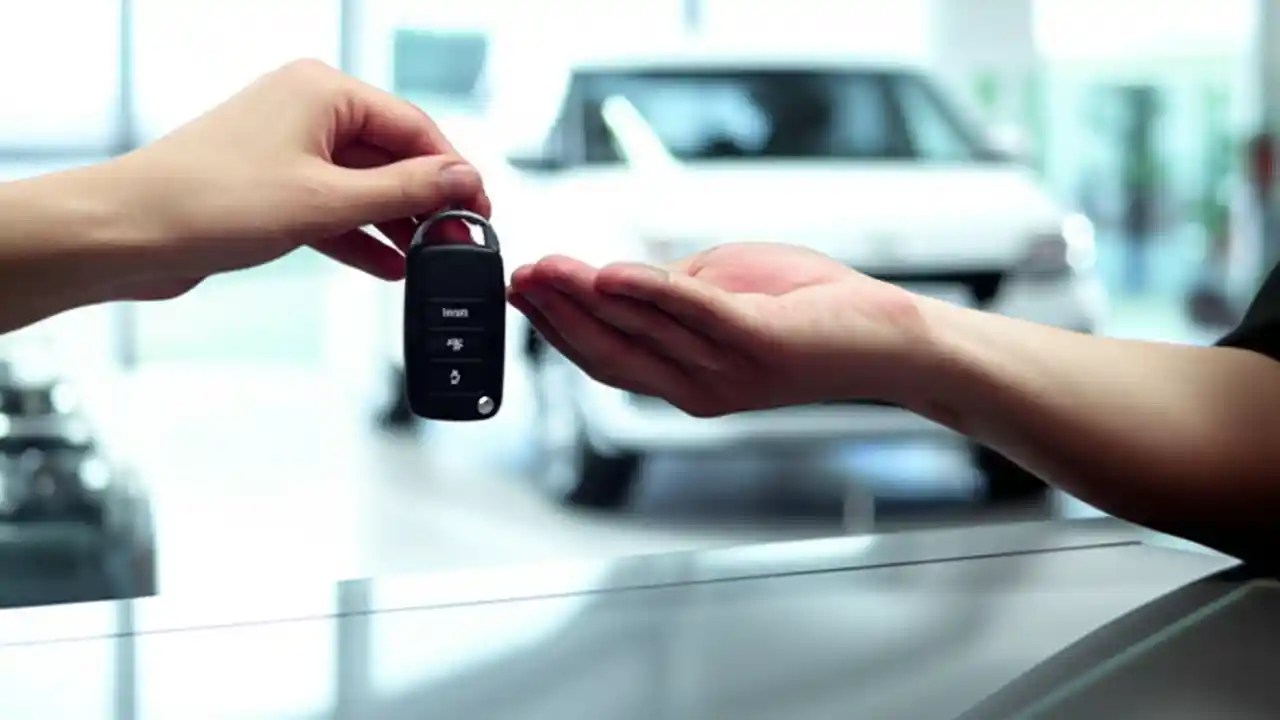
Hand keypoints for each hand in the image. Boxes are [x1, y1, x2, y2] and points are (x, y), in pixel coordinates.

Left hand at [92, 59, 488, 297]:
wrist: (127, 234)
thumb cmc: (209, 202)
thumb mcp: (327, 202)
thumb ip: (405, 191)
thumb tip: (464, 180)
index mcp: (322, 90)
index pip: (413, 127)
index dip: (452, 173)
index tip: (480, 210)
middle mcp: (306, 110)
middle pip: (391, 156)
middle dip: (425, 203)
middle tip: (458, 243)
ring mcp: (286, 148)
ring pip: (363, 186)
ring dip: (395, 225)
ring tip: (429, 262)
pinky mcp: (271, 186)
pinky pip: (333, 207)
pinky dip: (359, 235)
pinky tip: (389, 267)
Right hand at [509, 243, 930, 416]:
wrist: (885, 337)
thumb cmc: (810, 312)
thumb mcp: (724, 296)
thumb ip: (672, 292)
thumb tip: (620, 277)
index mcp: (686, 379)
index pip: (605, 356)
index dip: (558, 327)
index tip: (520, 291)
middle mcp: (699, 386)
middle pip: (610, 349)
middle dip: (557, 312)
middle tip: (518, 277)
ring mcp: (728, 371)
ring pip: (641, 331)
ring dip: (587, 297)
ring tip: (547, 267)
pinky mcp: (761, 346)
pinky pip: (696, 317)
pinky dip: (651, 294)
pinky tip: (611, 274)